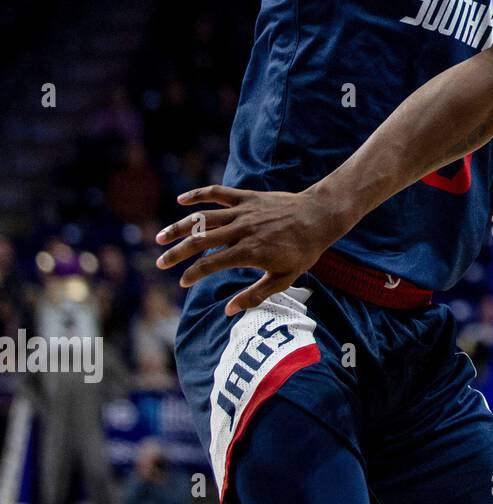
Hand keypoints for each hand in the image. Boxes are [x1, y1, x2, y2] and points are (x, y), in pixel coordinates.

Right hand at [154, 185, 347, 315]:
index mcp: (248, 252)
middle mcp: (241, 230)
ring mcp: (243, 211)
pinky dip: (198, 194)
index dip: (192, 274)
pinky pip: (218, 193)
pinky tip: (181, 200)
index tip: (183, 282)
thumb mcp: (284, 278)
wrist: (320, 217)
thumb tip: (229, 310)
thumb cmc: (303, 251)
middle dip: (176, 253)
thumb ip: (255, 295)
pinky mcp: (247, 197)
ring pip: (203, 217)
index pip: (209, 264)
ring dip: (179, 227)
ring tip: (160, 237)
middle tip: (160, 262)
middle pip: (199, 240)